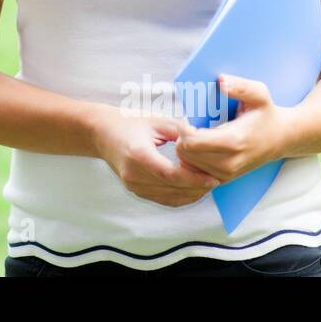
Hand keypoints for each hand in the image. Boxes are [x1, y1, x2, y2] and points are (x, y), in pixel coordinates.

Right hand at [99, 108, 220, 207]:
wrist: (102, 133)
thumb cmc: (129, 123)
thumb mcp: (156, 121)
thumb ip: (180, 132)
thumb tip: (205, 140)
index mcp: (138, 155)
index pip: (171, 175)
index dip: (194, 179)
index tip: (213, 178)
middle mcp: (134, 174)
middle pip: (172, 189)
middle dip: (198, 187)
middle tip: (217, 180)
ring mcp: (133, 185)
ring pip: (170, 198)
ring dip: (192, 194)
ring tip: (208, 184)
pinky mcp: (136, 191)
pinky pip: (164, 199)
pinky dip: (181, 197)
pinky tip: (194, 189)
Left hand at [175, 74, 291, 183]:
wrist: (282, 139)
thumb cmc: (267, 114)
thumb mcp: (259, 94)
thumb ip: (240, 86)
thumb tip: (221, 81)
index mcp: (234, 141)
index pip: (191, 142)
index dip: (182, 128)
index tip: (187, 118)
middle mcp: (229, 162)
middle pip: (185, 153)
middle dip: (182, 136)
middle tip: (190, 124)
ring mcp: (226, 174)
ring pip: (187, 163)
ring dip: (185, 147)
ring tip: (196, 133)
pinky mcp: (223, 180)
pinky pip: (194, 172)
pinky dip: (191, 159)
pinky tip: (200, 146)